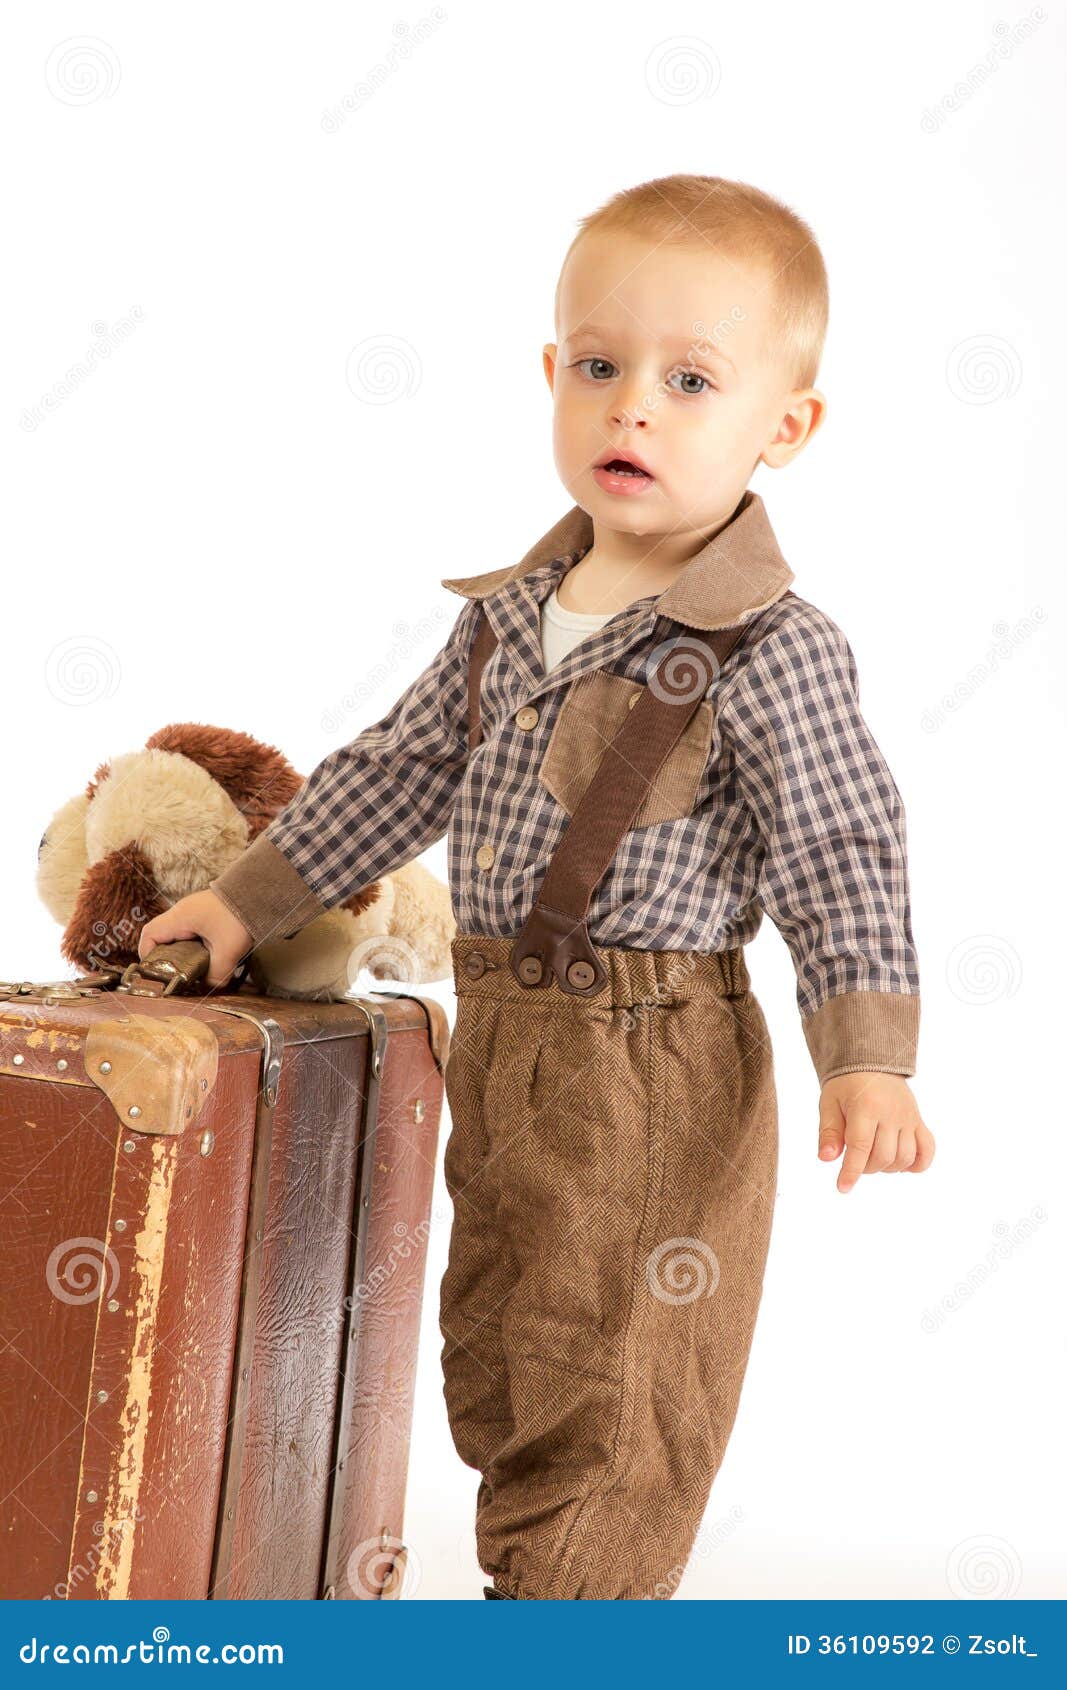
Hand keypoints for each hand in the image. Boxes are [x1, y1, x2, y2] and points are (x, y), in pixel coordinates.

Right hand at [138, 890, 253, 990]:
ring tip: (196, 968)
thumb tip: (210, 987)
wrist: (260, 892)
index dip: (148, 956)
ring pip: (178, 937)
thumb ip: (217, 974)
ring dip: (185, 954)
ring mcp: (193, 912)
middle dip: (169, 959)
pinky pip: (192, 934)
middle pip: (162, 939)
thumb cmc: (240, 915)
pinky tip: (210, 956)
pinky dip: (196, 947)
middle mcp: (182, 913)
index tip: (159, 973)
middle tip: (180, 975)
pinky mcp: (206, 915)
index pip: (149, 935)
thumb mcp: (229, 950)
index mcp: (180, 918)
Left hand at [818, 1072, 934, 1193]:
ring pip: (905, 1157)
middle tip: (856, 1159)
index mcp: (866, 1107)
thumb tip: (827, 1158)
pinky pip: (928, 1149)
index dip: (851, 1171)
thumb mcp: (829, 1103)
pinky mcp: (919, 1120)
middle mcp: (892, 1113)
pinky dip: (918, 1163)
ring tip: (873, 1157)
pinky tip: (902, 1165)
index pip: (860, 1147)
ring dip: (887, 1167)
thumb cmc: (846, 1084)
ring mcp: (908, 1117)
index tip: (843, 1188)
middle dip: (866, 1167)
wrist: (871, 1061)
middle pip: (883, 1156)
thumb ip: (829, 1132)